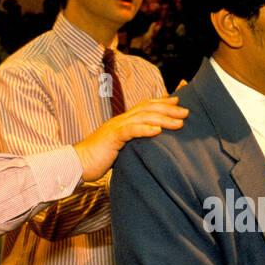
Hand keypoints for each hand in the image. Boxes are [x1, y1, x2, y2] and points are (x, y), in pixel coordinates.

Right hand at [72, 96, 186, 180]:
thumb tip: (147, 147)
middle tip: (186, 111)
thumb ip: (131, 144)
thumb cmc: (98, 159)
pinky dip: (145, 129)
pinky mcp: (112, 137)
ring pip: (143, 117)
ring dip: (163, 119)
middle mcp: (120, 120)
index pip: (144, 106)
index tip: (177, 101)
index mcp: (122, 122)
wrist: (78, 163)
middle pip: (147, 108)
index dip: (161, 102)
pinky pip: (130, 131)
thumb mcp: (119, 149)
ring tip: (179, 123)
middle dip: (168, 109)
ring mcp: (115, 127)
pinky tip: (158, 131)